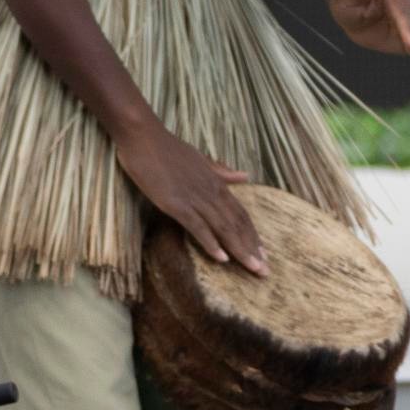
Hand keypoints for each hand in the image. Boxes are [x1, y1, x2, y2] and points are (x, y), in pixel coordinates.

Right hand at [113, 119, 265, 275]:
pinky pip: (197, 226)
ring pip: (223, 228)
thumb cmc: (169, 149)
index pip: (240, 213)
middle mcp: (211, 193)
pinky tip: (221, 258)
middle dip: (252, 248)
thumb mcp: (201, 160)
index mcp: (217, 184)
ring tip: (253, 269)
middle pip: (237, 224)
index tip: (263, 253)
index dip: (252, 234)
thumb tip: (245, 176)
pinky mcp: (176, 204)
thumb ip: (222, 172)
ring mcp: (194, 198)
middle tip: (265, 271)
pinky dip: (211, 242)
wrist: (144, 138)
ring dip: (239, 250)